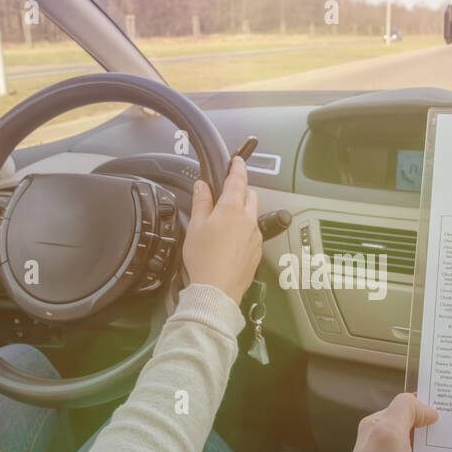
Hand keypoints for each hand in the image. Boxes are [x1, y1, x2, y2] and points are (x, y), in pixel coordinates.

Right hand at [182, 157, 262, 304]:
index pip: (238, 179)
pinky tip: (229, 241)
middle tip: (225, 194)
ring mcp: (255, 236)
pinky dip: (244, 230)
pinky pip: (253, 233)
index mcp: (232, 209)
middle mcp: (248, 220)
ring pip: (252, 215)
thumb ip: (201, 202)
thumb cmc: (204, 260)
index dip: (237, 167)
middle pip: (250, 195)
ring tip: (224, 222)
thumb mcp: (195, 226)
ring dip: (242, 212)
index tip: (237, 161)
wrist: (216, 290)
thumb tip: (201, 186)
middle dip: (240, 190)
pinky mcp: (257, 251)